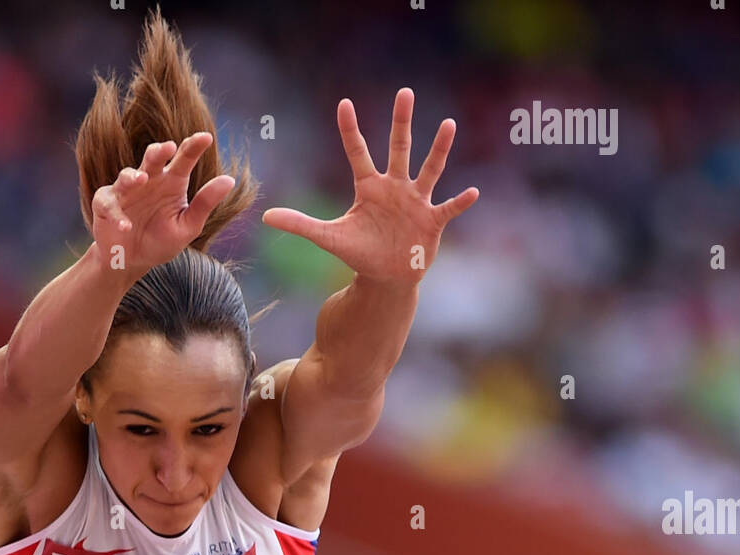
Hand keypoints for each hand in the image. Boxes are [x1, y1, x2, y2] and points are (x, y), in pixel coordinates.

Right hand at [91, 133, 234, 274]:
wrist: (132, 262)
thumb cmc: (160, 241)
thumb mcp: (187, 226)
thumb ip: (204, 204)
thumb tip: (229, 180)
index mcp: (171, 182)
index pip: (184, 159)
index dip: (193, 147)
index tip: (206, 138)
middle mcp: (149, 181)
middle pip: (153, 159)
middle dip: (159, 151)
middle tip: (168, 147)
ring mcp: (126, 191)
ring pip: (128, 176)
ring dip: (133, 176)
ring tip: (142, 179)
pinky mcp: (106, 205)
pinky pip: (110, 205)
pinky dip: (117, 215)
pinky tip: (126, 225)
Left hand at [262, 89, 477, 282]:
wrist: (386, 277)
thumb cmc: (360, 253)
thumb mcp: (328, 238)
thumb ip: (300, 224)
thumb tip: (266, 216)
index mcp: (369, 187)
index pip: (357, 152)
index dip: (349, 130)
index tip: (343, 103)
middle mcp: (395, 187)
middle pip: (399, 148)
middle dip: (401, 122)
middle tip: (404, 92)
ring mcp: (416, 202)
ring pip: (429, 170)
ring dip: (438, 149)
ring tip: (449, 125)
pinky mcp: (432, 221)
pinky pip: (448, 208)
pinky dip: (460, 202)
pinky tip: (473, 192)